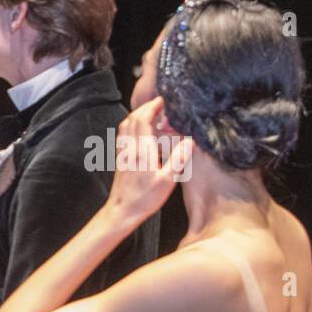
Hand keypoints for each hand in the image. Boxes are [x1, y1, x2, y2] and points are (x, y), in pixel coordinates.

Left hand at [107, 97, 191, 223]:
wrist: (121, 211)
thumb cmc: (145, 198)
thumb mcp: (168, 180)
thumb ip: (178, 158)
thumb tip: (190, 141)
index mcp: (142, 150)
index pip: (142, 119)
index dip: (152, 107)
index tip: (163, 100)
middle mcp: (130, 148)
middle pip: (132, 119)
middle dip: (145, 107)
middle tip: (160, 104)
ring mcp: (123, 154)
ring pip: (125, 127)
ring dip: (137, 116)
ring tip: (152, 114)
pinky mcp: (121, 160)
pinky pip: (124, 136)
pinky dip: (132, 127)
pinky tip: (142, 132)